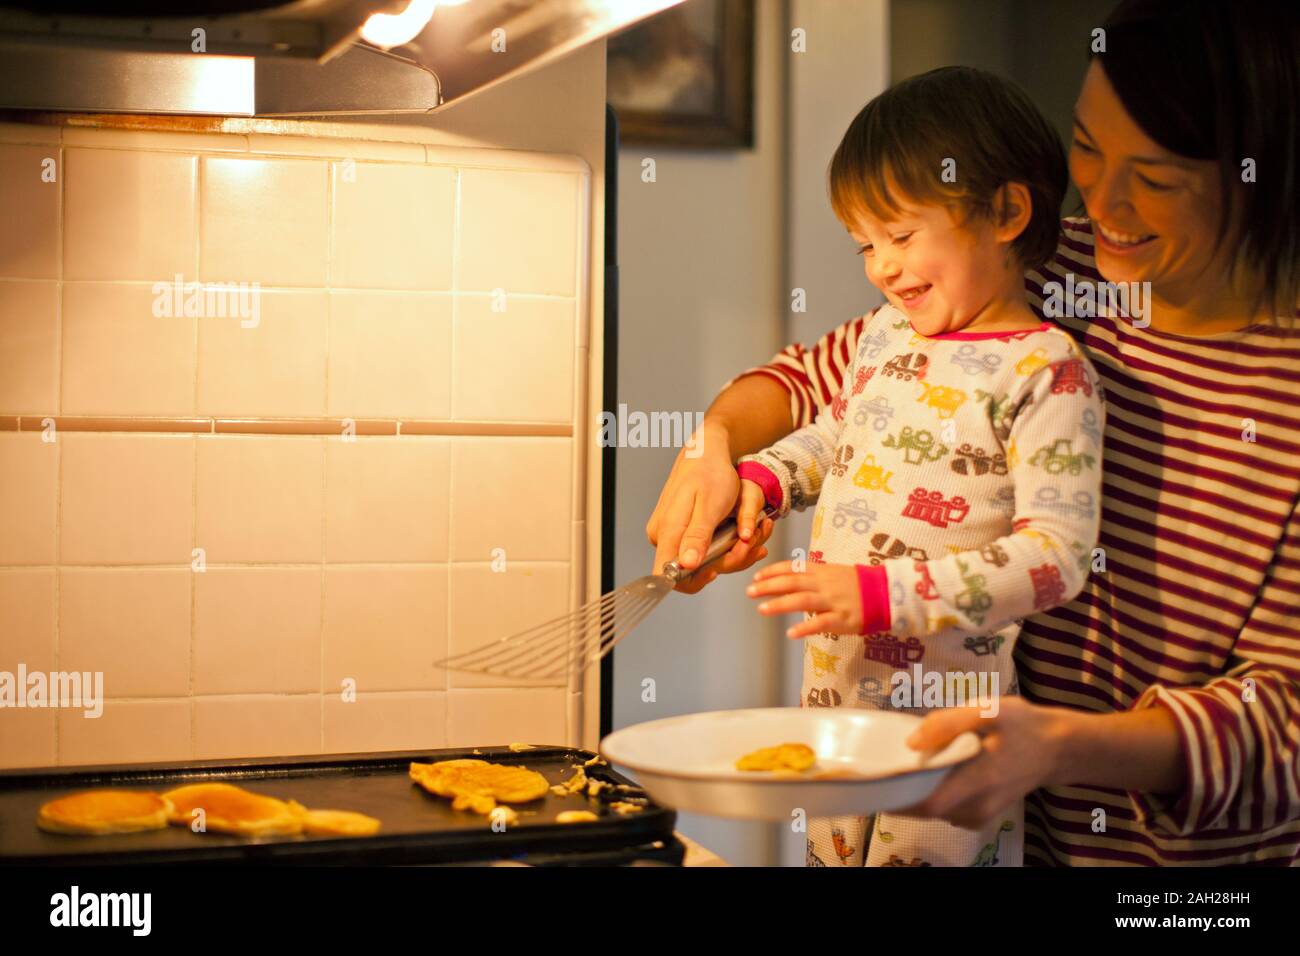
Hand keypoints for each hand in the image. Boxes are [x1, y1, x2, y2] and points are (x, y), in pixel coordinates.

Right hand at [647, 422, 774, 592]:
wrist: (705, 453)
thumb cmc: (710, 474)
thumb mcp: (709, 505)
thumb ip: (696, 537)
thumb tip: (685, 566)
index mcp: (666, 532)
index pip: (668, 576)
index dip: (693, 581)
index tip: (717, 570)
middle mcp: (662, 537)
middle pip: (690, 571)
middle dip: (724, 562)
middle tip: (749, 543)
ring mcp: (670, 534)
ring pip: (700, 561)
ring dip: (729, 553)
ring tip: (752, 534)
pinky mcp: (679, 532)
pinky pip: (701, 549)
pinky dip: (725, 546)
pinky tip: (743, 535)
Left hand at [747, 560, 862, 636]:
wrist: (886, 593)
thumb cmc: (857, 585)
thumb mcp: (833, 573)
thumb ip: (812, 576)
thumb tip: (786, 578)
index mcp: (822, 571)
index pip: (792, 568)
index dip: (773, 572)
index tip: (756, 577)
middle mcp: (825, 584)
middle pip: (793, 582)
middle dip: (769, 586)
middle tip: (749, 591)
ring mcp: (833, 601)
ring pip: (803, 600)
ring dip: (780, 604)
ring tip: (761, 609)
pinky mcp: (842, 618)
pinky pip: (822, 623)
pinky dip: (805, 628)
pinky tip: (790, 633)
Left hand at [893, 697, 1073, 829]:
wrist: (1057, 748)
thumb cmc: (1022, 725)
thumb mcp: (987, 710)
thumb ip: (948, 723)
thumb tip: (912, 743)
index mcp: (979, 779)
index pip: (928, 802)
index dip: (897, 796)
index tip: (876, 779)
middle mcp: (978, 805)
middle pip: (926, 810)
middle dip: (900, 792)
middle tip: (882, 768)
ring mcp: (981, 814)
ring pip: (935, 812)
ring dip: (915, 794)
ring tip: (903, 767)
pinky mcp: (982, 815)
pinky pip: (948, 812)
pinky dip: (933, 797)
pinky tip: (930, 775)